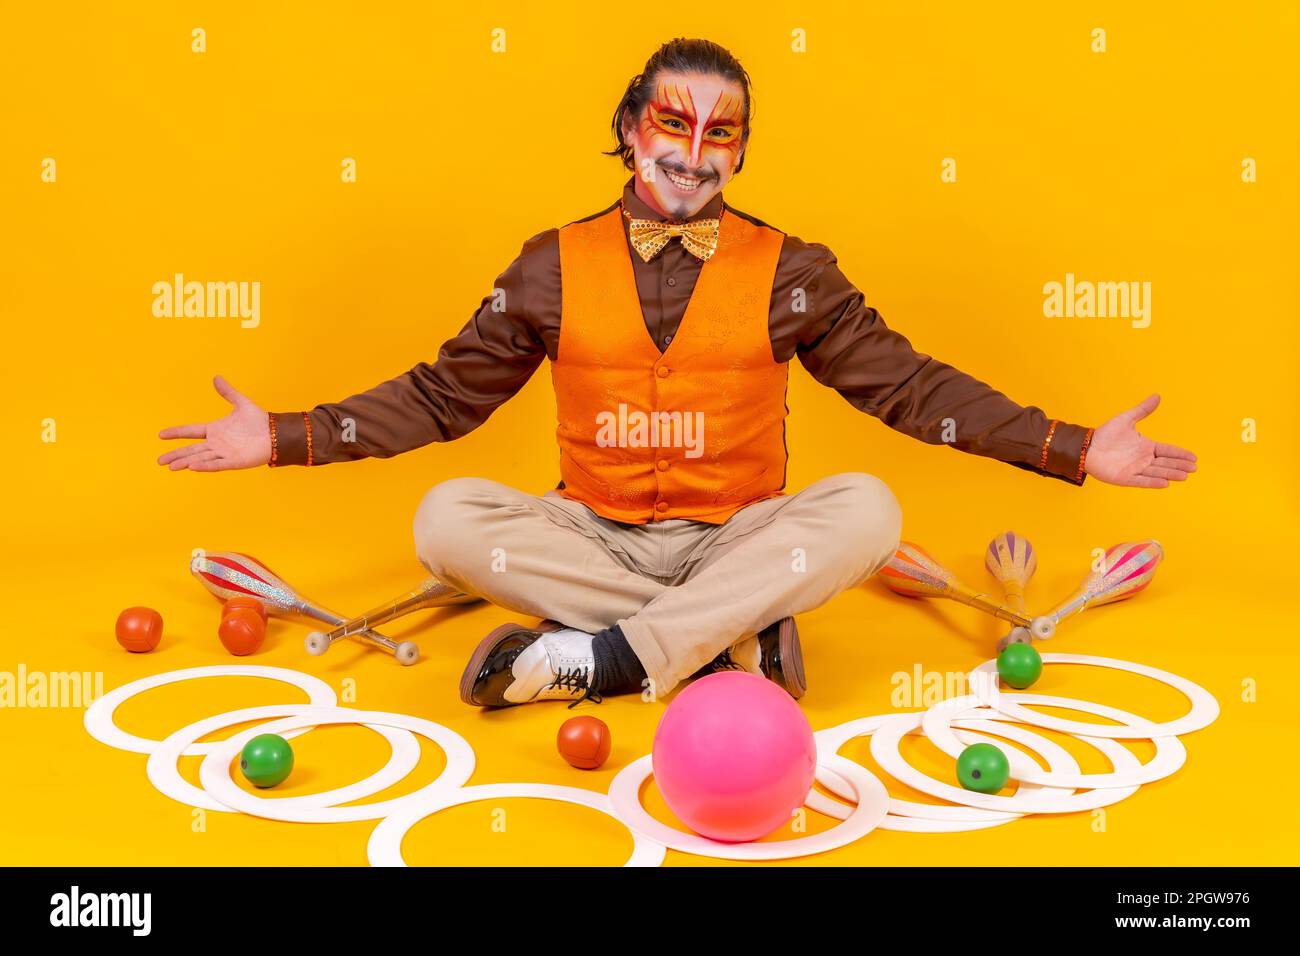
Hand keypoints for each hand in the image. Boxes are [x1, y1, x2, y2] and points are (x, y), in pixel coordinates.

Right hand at [157, 376, 272, 471]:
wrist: (276, 433)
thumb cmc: (259, 420)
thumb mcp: (241, 403)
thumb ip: (228, 392)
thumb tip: (216, 377)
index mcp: (215, 430)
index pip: (191, 431)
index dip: (176, 433)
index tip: (161, 435)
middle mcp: (217, 443)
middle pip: (191, 450)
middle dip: (176, 455)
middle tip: (159, 461)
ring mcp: (224, 453)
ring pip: (200, 459)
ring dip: (186, 462)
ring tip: (171, 467)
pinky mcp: (235, 462)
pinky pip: (217, 465)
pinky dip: (205, 466)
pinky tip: (192, 467)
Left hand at [1083, 394, 1196, 488]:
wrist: (1086, 447)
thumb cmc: (1106, 434)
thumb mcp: (1126, 419)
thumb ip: (1142, 410)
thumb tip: (1157, 396)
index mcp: (1146, 446)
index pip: (1167, 450)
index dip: (1180, 454)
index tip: (1194, 457)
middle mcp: (1143, 459)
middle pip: (1165, 463)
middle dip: (1179, 465)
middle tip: (1193, 468)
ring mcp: (1135, 469)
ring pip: (1156, 472)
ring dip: (1170, 474)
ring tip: (1184, 476)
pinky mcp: (1125, 478)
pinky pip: (1141, 481)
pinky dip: (1152, 482)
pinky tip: (1165, 483)